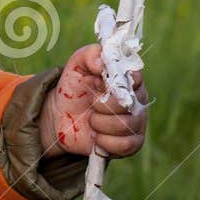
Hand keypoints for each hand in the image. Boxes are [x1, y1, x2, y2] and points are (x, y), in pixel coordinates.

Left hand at [38, 43, 147, 158]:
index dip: (111, 81)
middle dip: (100, 104)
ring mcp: (137, 122)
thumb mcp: (77, 65)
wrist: (62, 118)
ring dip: (99, 123)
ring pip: (125, 125)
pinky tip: (97, 137)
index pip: (134, 76)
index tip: (94, 81)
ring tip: (91, 119)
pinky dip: (105, 142)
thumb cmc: (75, 88)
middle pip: (127, 103)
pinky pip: (125, 145)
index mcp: (128, 79)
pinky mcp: (133, 143)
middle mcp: (137, 100)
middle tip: (90, 102)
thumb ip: (89, 55)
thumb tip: (101, 62)